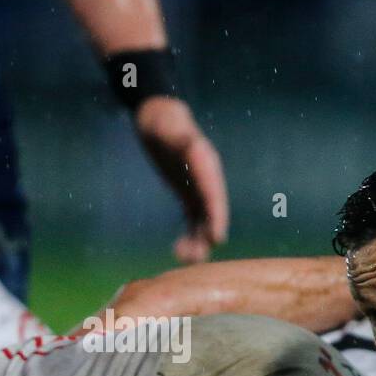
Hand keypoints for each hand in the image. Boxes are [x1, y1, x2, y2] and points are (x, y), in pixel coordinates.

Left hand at [133, 96, 229, 263]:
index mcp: (206, 166)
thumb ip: (180, 136)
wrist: (159, 118)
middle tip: (194, 257)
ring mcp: (200, 191)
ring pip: (203, 222)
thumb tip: (189, 142)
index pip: (214, 196)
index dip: (217, 217)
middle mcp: (208, 182)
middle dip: (205, 237)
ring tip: (182, 257)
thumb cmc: (163, 120)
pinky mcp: (189, 196)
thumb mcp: (170, 126)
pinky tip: (179, 251)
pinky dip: (189, 237)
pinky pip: (193, 221)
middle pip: (211, 214)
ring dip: (196, 242)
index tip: (217, 238)